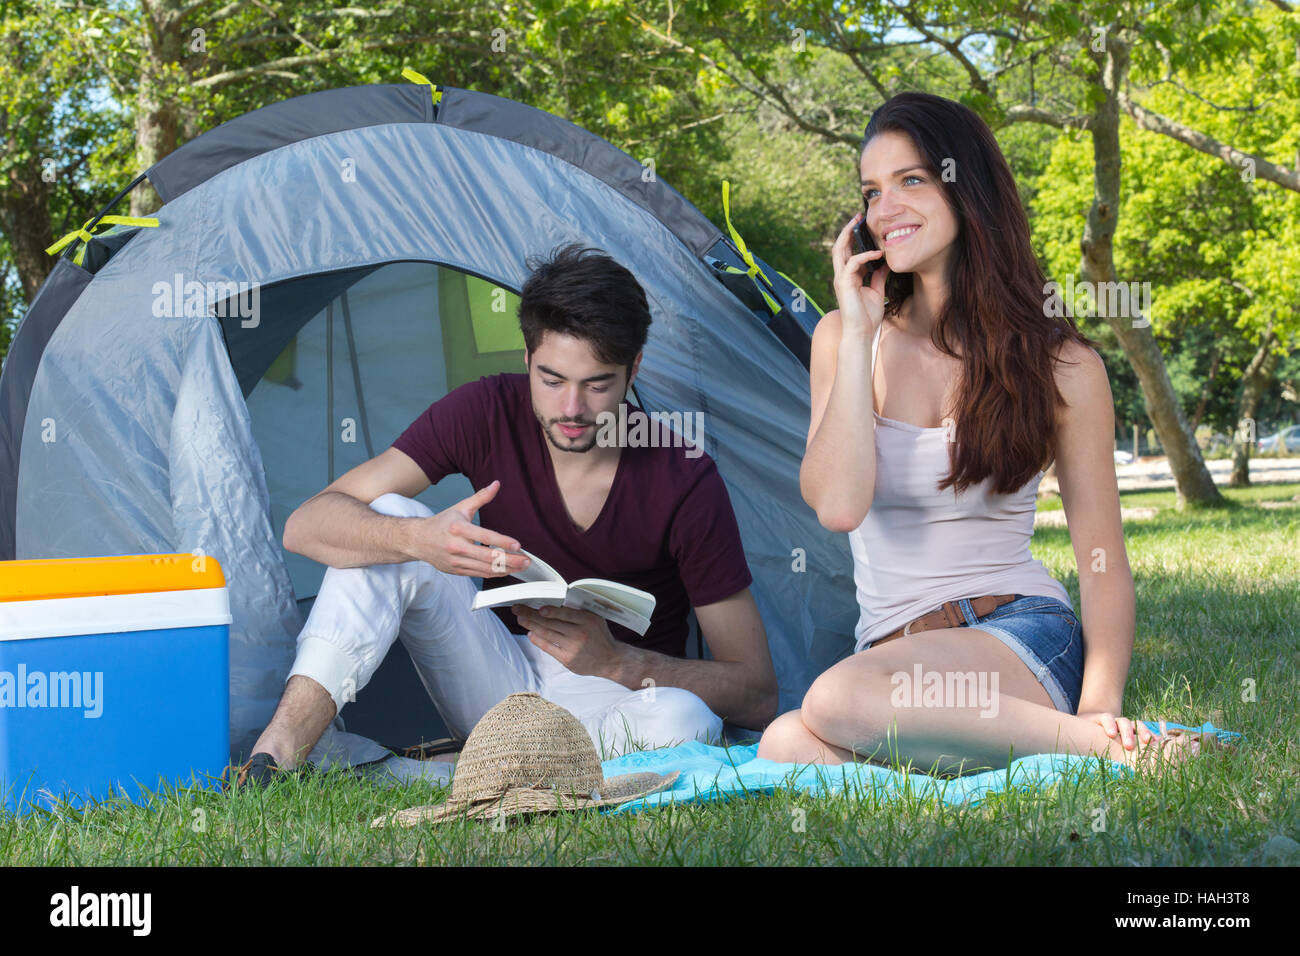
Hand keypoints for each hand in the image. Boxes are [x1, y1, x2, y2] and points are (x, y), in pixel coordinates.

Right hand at [408, 480, 530, 577]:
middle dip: (510, 560)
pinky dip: (494, 574)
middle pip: (488, 557)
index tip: (518, 545)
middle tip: (526, 560)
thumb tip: (496, 484)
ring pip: (485, 569)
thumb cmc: (441, 523)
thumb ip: (481, 497)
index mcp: (458, 528)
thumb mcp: (461, 507)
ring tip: (521, 566)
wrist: (417, 540)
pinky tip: (506, 570)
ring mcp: (456, 561)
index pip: (485, 536)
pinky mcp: (456, 570)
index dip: (502, 542)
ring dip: (505, 569)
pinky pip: (478, 574)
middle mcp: (456, 546)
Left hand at [512, 604, 626, 679]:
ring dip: (531, 626)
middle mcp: (580, 634)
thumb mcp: (595, 619)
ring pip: (548, 634)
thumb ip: (578, 613)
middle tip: (518, 609)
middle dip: (531, 615)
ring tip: (521, 619)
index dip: (550, 611)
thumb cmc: (600, 636)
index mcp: (587, 620)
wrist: (610, 659)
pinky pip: (549, 648)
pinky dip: (539, 640)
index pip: (565, 614)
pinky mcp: (568, 659)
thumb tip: (556, 606)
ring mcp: (573, 647)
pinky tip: (531, 633)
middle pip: (551, 623)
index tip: (538, 608)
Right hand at [831, 212, 888, 336]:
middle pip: (839, 246)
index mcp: (848, 277)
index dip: (853, 237)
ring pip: (839, 250)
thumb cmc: (868, 316)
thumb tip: (885, 263)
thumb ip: (878, 276)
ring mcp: (841, 279)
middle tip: (858, 216)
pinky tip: (877, 253)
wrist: (861, 332)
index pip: (847, 252)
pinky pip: (853, 263)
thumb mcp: (877, 291)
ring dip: (848, 235)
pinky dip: (865, 255)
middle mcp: (841, 275)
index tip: (863, 225)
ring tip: (859, 223)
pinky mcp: (844, 284)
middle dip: (847, 230)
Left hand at [1078, 710, 1157, 751]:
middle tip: (1128, 746)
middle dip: (1126, 733)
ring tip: (1148, 742)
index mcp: (1101, 720)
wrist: (1094, 723)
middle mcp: (1115, 721)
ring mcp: (1126, 726)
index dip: (1109, 725)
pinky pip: (1144, 732)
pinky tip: (1158, 744)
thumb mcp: (1082, 733)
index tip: (1111, 734)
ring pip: (1136, 725)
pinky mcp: (1135, 732)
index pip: (1106, 719)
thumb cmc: (1086, 732)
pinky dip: (1151, 736)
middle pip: (1123, 722)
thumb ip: (1081, 738)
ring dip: (1142, 733)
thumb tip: (1071, 754)